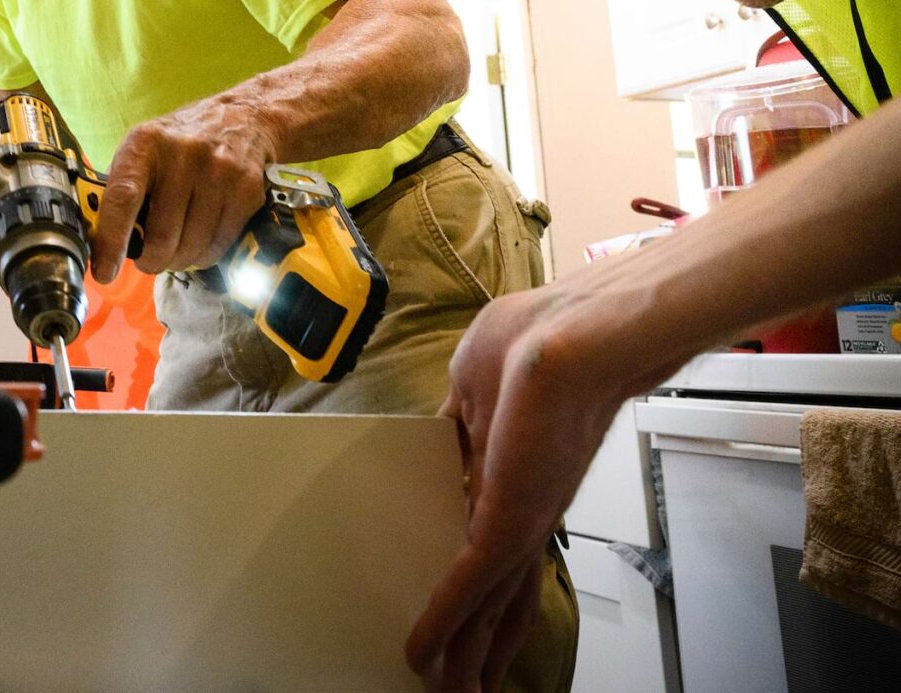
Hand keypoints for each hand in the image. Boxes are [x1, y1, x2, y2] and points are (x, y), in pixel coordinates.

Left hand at [95, 97, 275, 278]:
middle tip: (149, 259)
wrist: (242, 118)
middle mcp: (182, 154)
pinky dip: (205, 256)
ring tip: (175, 249)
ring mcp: (219, 171)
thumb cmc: (180, 144)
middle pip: (162, 236)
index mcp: (144, 144)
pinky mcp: (246, 189)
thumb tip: (101, 244)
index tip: (104, 272)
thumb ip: (122, 190)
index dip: (112, 241)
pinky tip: (199, 241)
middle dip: (151, 261)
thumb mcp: (144, 151)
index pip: (123, 198)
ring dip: (179, 260)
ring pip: (192, 247)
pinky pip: (219, 245)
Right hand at [407, 286, 623, 690]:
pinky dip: (441, 625)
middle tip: (461, 688)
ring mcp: (518, 523)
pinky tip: (421, 656)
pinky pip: (466, 588)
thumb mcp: (474, 382)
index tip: (463, 619)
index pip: (496, 550)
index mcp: (517, 477)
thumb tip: (448, 428)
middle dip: (480, 646)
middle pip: (502, 599)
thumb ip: (461, 417)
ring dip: (463, 654)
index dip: (480, 589)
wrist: (574, 338)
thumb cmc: (536, 340)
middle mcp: (524, 512)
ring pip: (489, 609)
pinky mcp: (506, 525)